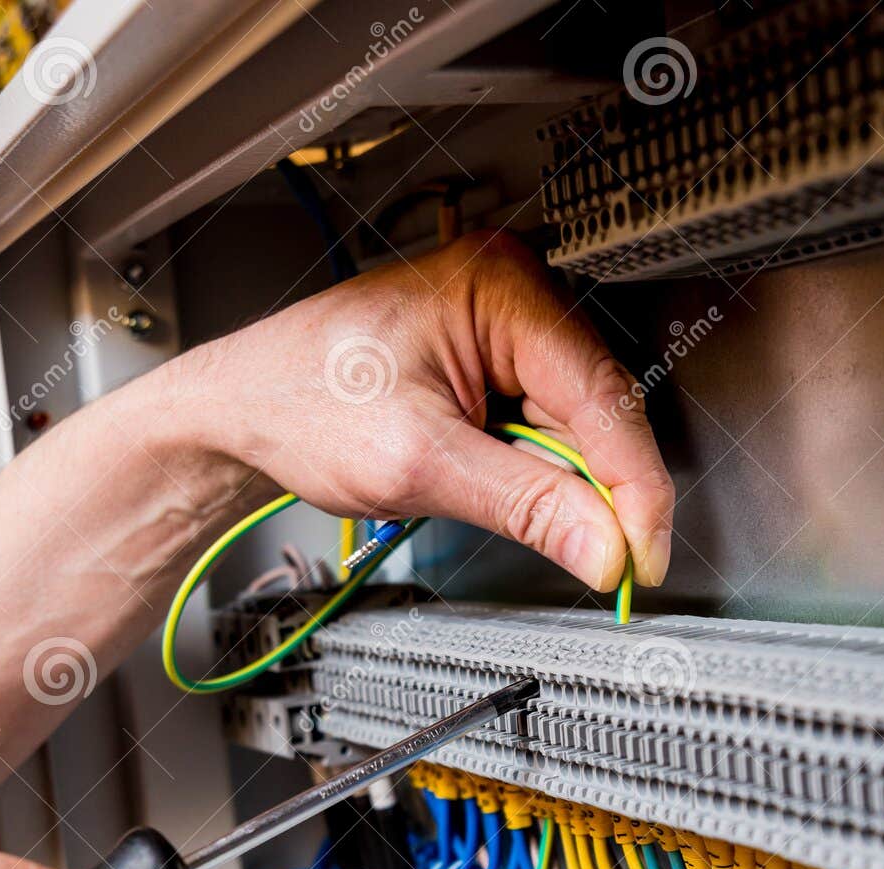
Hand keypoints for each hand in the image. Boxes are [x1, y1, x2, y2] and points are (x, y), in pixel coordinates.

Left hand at [186, 233, 674, 592]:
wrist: (242, 408)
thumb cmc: (298, 402)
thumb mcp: (417, 464)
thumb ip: (522, 506)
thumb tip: (601, 547)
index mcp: (502, 288)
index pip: (603, 398)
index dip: (633, 489)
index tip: (641, 558)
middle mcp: (515, 296)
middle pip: (600, 413)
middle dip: (605, 493)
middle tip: (610, 566)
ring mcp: (508, 333)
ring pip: (577, 430)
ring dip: (568, 488)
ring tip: (526, 522)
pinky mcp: (496, 369)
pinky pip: (545, 433)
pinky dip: (540, 479)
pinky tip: (511, 497)